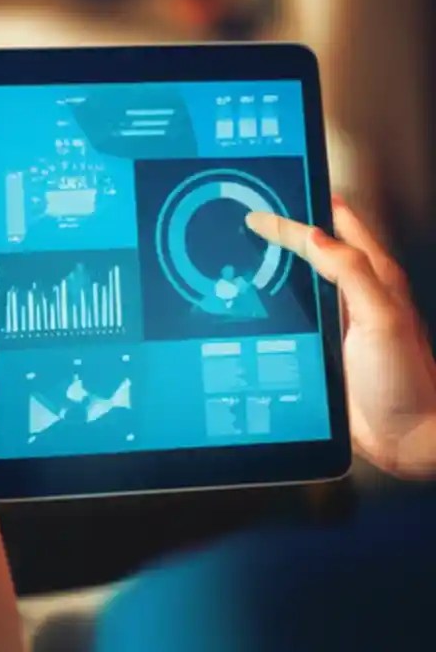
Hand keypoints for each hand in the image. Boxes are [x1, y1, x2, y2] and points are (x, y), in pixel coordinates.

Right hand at [246, 196, 435, 478]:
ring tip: (248, 255)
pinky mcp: (328, 348)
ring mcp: (342, 321)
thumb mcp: (381, 318)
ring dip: (277, 268)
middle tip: (252, 220)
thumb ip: (352, 272)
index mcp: (376, 278)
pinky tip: (259, 305)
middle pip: (318, 249)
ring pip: (304, 280)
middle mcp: (358, 295)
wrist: (406, 436)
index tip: (258, 216)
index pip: (332, 230)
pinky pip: (298, 315)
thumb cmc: (405, 381)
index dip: (294, 219)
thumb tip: (315, 235)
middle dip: (286, 231)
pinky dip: (276, 303)